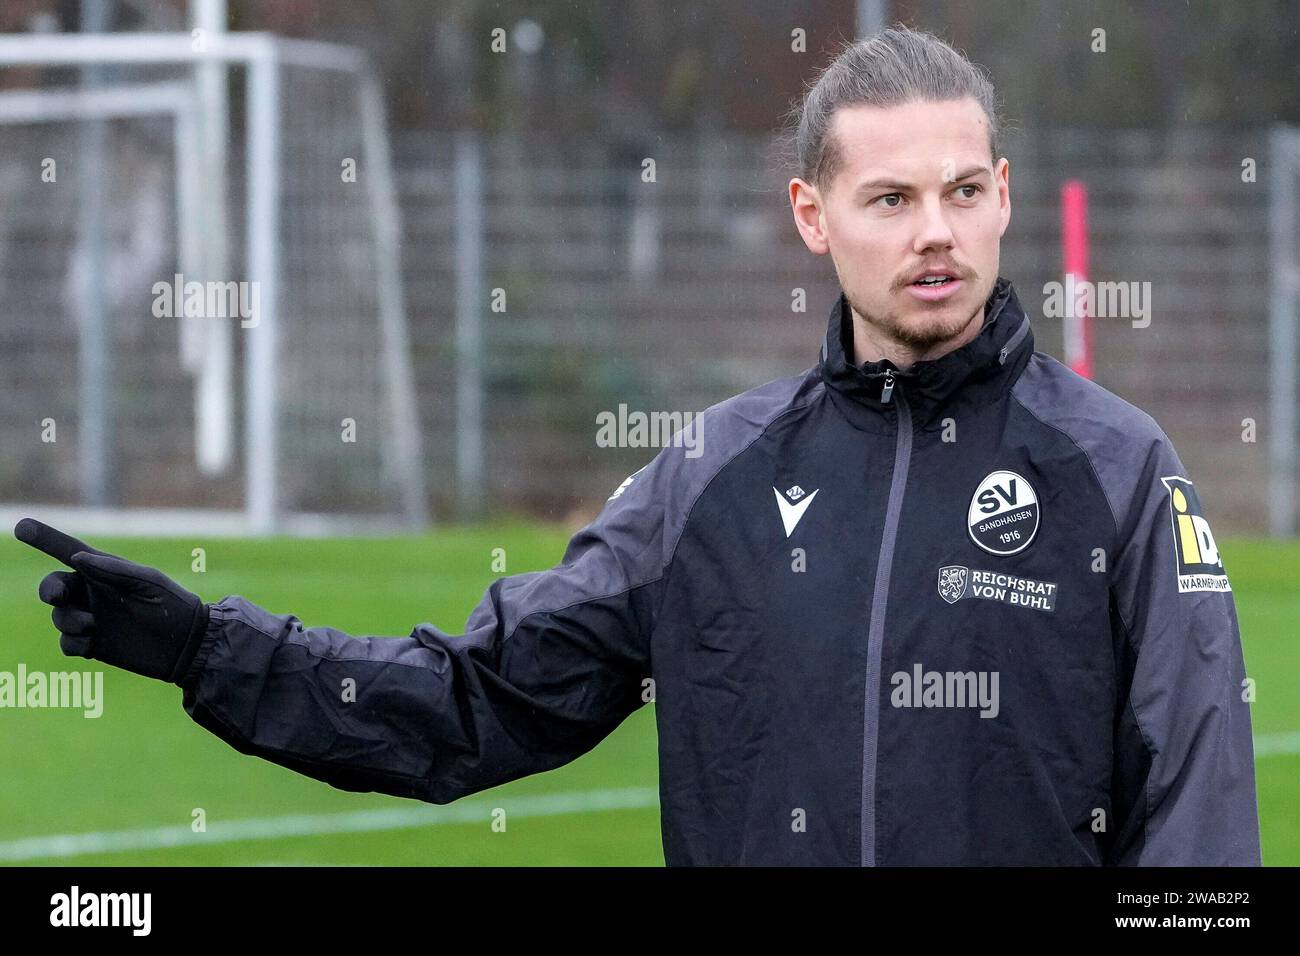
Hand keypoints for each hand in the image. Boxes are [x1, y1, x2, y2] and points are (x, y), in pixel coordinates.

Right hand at [14, 518, 210, 684]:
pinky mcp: (93, 645)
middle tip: (57, 596)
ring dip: (68, 620)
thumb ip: (115, 570)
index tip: (21, 526)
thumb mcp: (149, 583)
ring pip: (58, 616)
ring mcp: (91, 619)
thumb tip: (78, 557)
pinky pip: (67, 643)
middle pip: (52, 586)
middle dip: (48, 589)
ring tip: (93, 625)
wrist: (188, 646)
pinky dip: (73, 643)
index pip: (69, 552)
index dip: (45, 539)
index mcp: (106, 572)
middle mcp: (94, 593)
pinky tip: (92, 642)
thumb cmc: (173, 606)